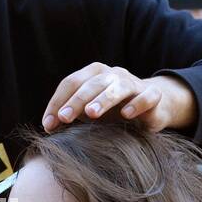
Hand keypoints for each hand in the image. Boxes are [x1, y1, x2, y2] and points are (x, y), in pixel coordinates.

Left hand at [42, 63, 194, 132]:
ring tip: (91, 113)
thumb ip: (70, 115)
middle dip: (76, 100)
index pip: (71, 83)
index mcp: (93, 75)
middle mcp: (113, 75)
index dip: (57, 102)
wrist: (152, 107)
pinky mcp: (153, 95)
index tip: (48, 124)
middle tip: (64, 117)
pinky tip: (127, 114)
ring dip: (103, 99)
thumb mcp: (89, 111)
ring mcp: (133, 83)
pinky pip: (147, 96)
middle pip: (92, 84)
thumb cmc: (114, 110)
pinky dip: (138, 103)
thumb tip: (48, 126)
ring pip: (118, 87)